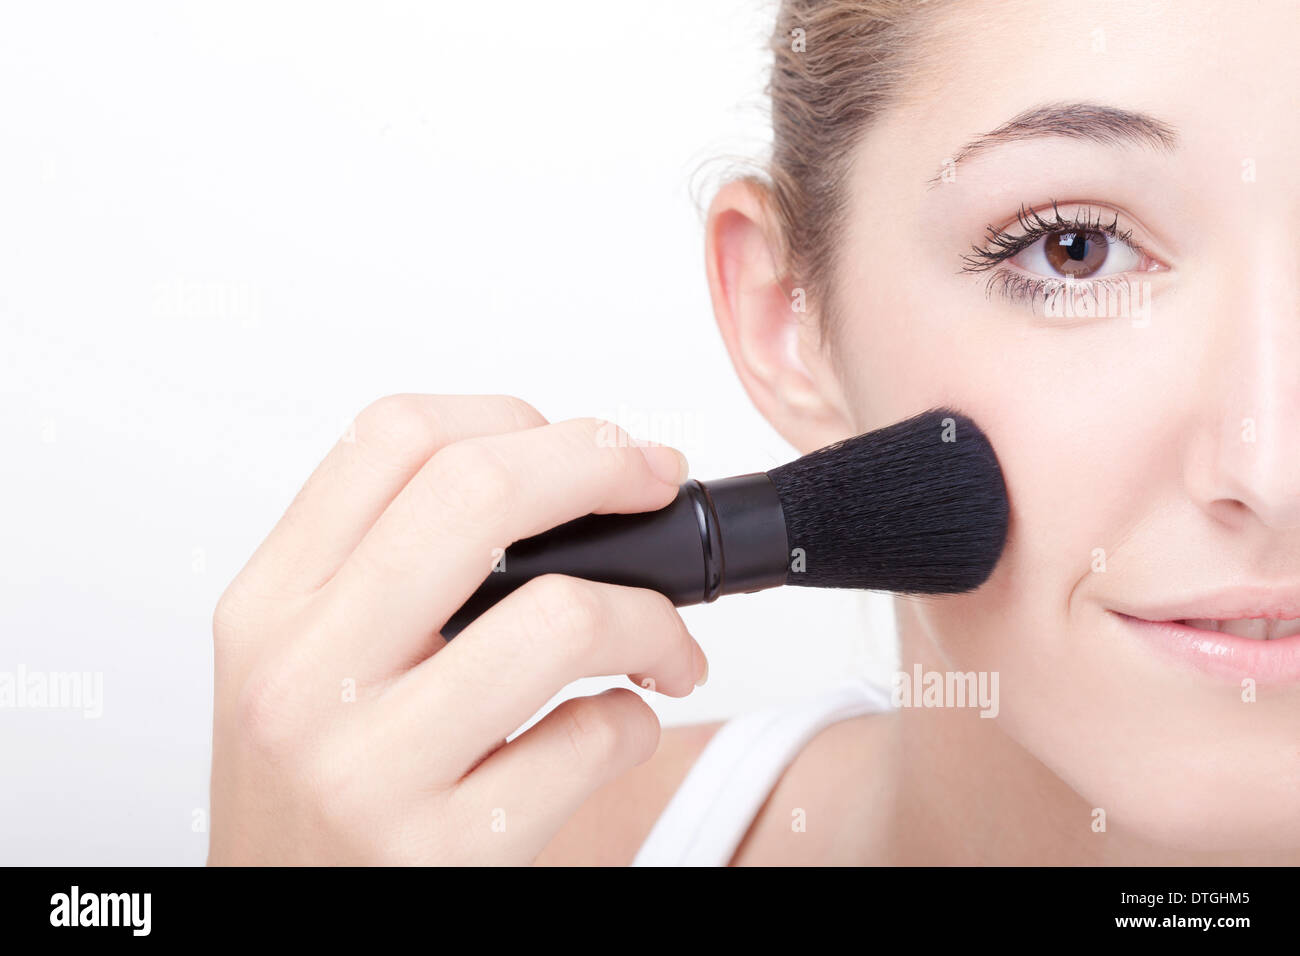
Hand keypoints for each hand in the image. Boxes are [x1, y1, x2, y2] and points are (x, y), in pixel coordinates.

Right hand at [207, 394, 706, 863]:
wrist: (288, 930)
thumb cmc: (313, 798)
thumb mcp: (303, 667)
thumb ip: (386, 572)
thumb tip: (548, 484)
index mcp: (269, 609)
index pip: (391, 439)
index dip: (514, 417)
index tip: (585, 444)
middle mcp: (303, 680)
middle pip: (477, 492)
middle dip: (602, 462)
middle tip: (656, 485)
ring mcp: (371, 773)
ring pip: (561, 616)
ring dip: (653, 617)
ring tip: (662, 646)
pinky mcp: (447, 855)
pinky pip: (592, 741)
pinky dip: (635, 723)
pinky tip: (614, 730)